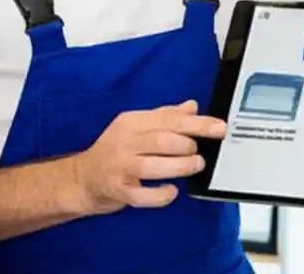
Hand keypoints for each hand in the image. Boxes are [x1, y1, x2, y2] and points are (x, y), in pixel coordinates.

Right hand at [69, 100, 226, 215]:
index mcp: (130, 122)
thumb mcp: (136, 128)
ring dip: (181, 166)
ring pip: (154, 166)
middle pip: (162, 141)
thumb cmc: (115, 151)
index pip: (168, 119)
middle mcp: (123, 141)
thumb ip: (164, 117)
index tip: (219, 128)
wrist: (83, 178)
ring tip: (195, 165)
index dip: (197, 124)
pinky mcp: (118, 190)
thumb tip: (192, 107)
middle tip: (199, 152)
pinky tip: (172, 190)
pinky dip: (162, 194)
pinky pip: (143, 195)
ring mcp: (119, 167)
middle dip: (188, 146)